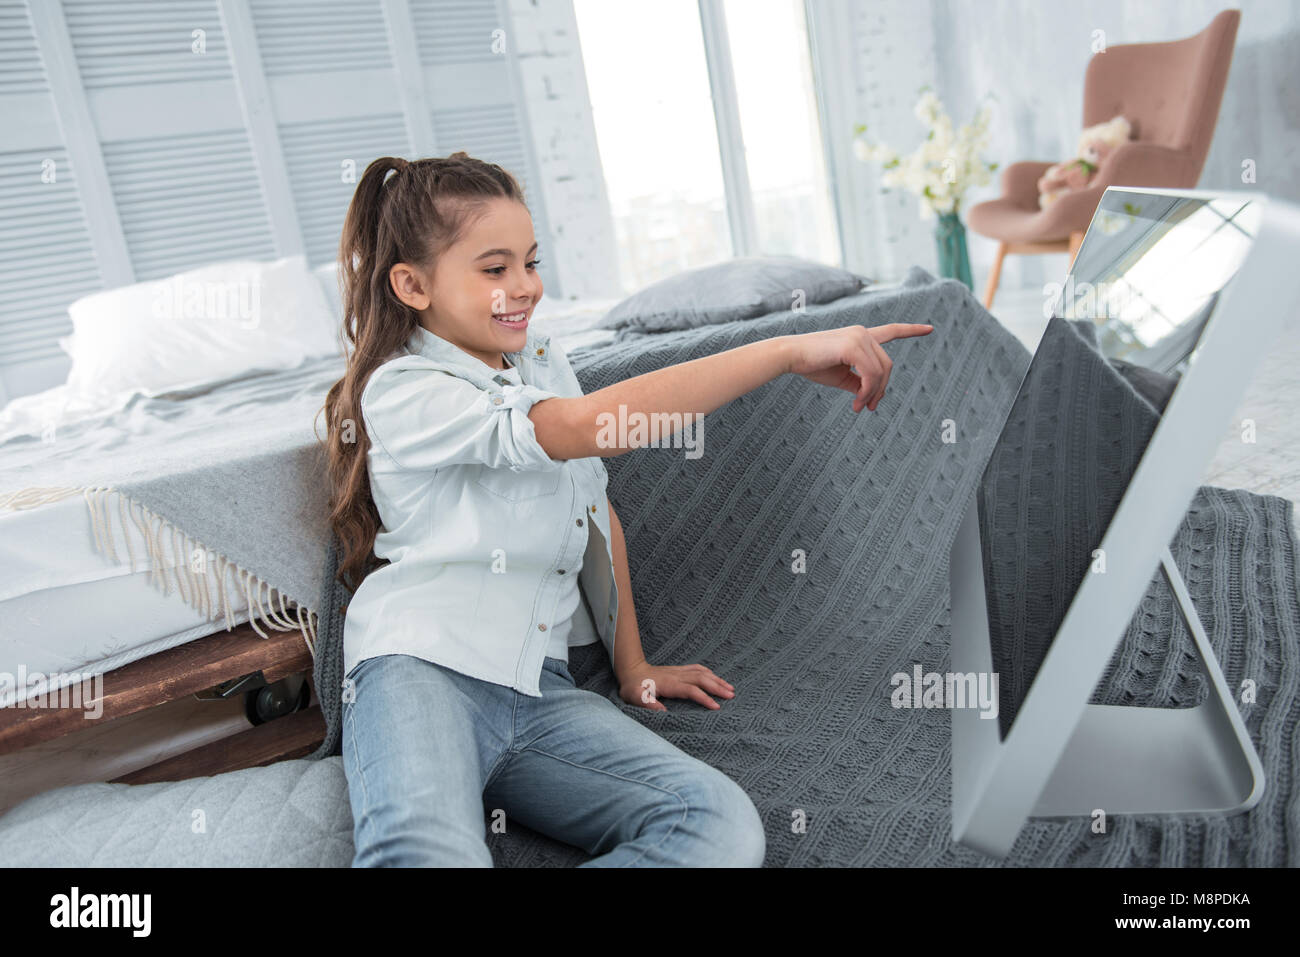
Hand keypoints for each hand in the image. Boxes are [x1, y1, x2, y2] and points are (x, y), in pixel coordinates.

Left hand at [617, 660, 734, 711]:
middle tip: (732, 696)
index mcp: (669, 684)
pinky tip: (716, 678)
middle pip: (702, 679)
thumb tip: (662, 712)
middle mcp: (677, 675)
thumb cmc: (632, 687)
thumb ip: (647, 704)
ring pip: (702, 673)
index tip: (717, 707)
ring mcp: (679, 671)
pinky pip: (697, 669)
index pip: (691, 690)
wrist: (631, 670)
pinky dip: (709, 673)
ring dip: (717, 679)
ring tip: (730, 688)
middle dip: (718, 687)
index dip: (704, 698)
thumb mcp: (635, 697)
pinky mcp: (679, 670)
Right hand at [785, 322, 932, 412]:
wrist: (790, 356)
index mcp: (860, 336)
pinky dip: (867, 392)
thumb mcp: (840, 376)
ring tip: (859, 407)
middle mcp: (863, 332)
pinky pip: (871, 375)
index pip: (891, 331)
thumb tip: (871, 396)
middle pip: (887, 366)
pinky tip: (856, 402)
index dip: (911, 330)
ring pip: (881, 372)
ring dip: (873, 394)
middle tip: (869, 408)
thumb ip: (859, 382)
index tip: (930, 329)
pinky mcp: (853, 345)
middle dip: (882, 389)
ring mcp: (859, 337)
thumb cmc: (811, 365)